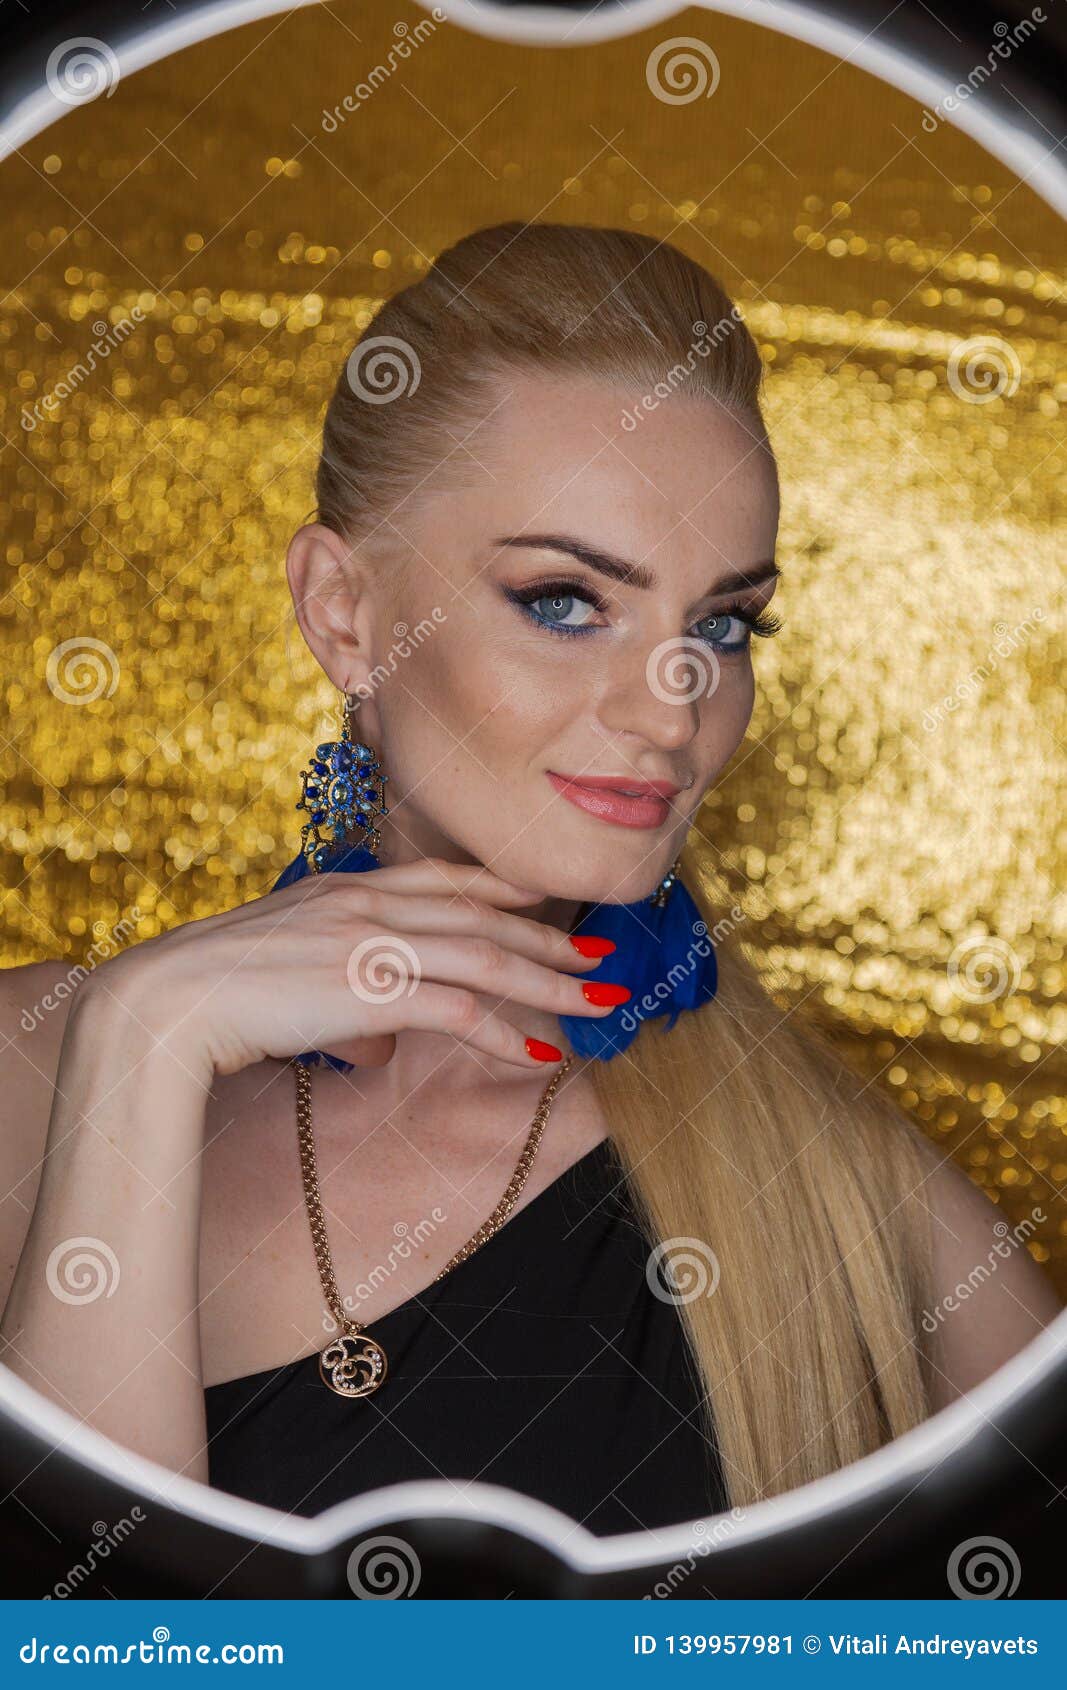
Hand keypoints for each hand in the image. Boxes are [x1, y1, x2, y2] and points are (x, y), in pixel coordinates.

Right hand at [89, 857, 622, 1079]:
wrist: (165, 1002)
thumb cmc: (212, 991)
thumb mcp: (286, 969)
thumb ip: (344, 992)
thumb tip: (378, 1040)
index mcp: (347, 889)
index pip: (444, 880)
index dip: (503, 892)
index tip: (544, 902)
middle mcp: (368, 905)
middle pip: (483, 917)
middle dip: (550, 939)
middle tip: (601, 956)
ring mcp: (372, 944)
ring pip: (487, 957)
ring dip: (552, 983)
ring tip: (600, 1001)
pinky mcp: (370, 991)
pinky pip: (458, 1011)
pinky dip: (505, 1033)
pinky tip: (541, 1054)